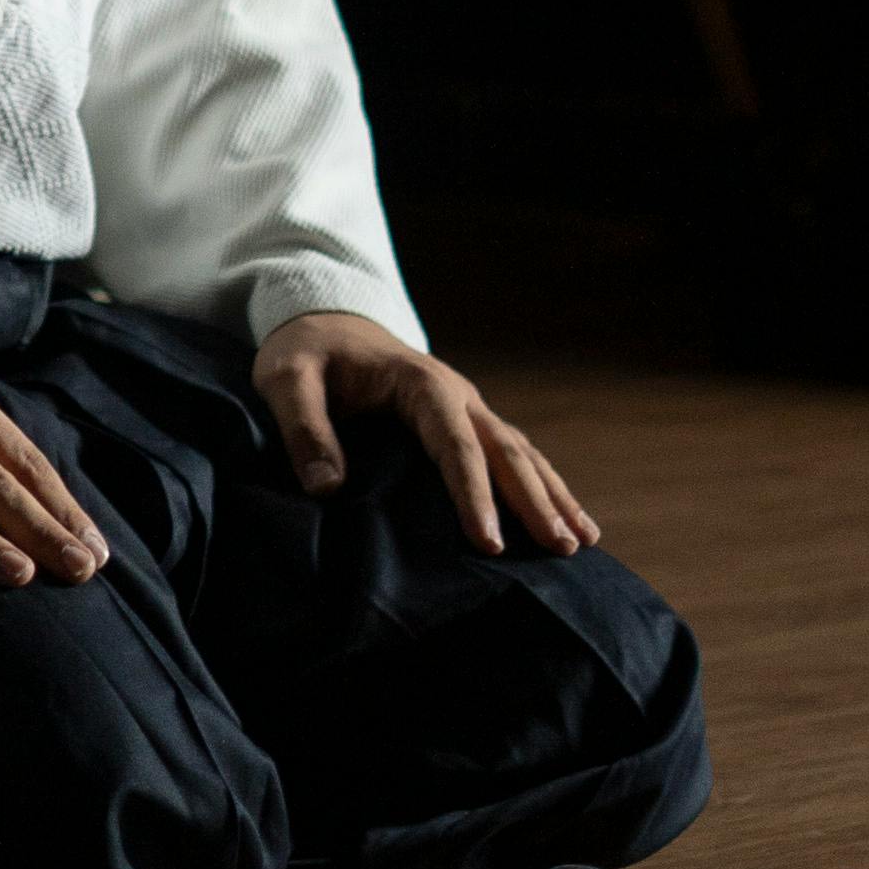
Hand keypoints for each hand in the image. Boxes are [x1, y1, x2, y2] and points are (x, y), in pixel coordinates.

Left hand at [252, 310, 601, 558]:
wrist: (325, 319)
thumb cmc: (306, 353)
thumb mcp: (287, 380)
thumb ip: (303, 429)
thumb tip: (326, 488)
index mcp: (419, 384)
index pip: (455, 444)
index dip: (473, 493)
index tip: (488, 542)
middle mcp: (456, 394)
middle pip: (504, 450)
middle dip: (534, 500)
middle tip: (560, 549)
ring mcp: (467, 406)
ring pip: (521, 452)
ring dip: (552, 495)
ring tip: (582, 542)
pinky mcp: (467, 421)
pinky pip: (514, 454)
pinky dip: (544, 485)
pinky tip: (569, 519)